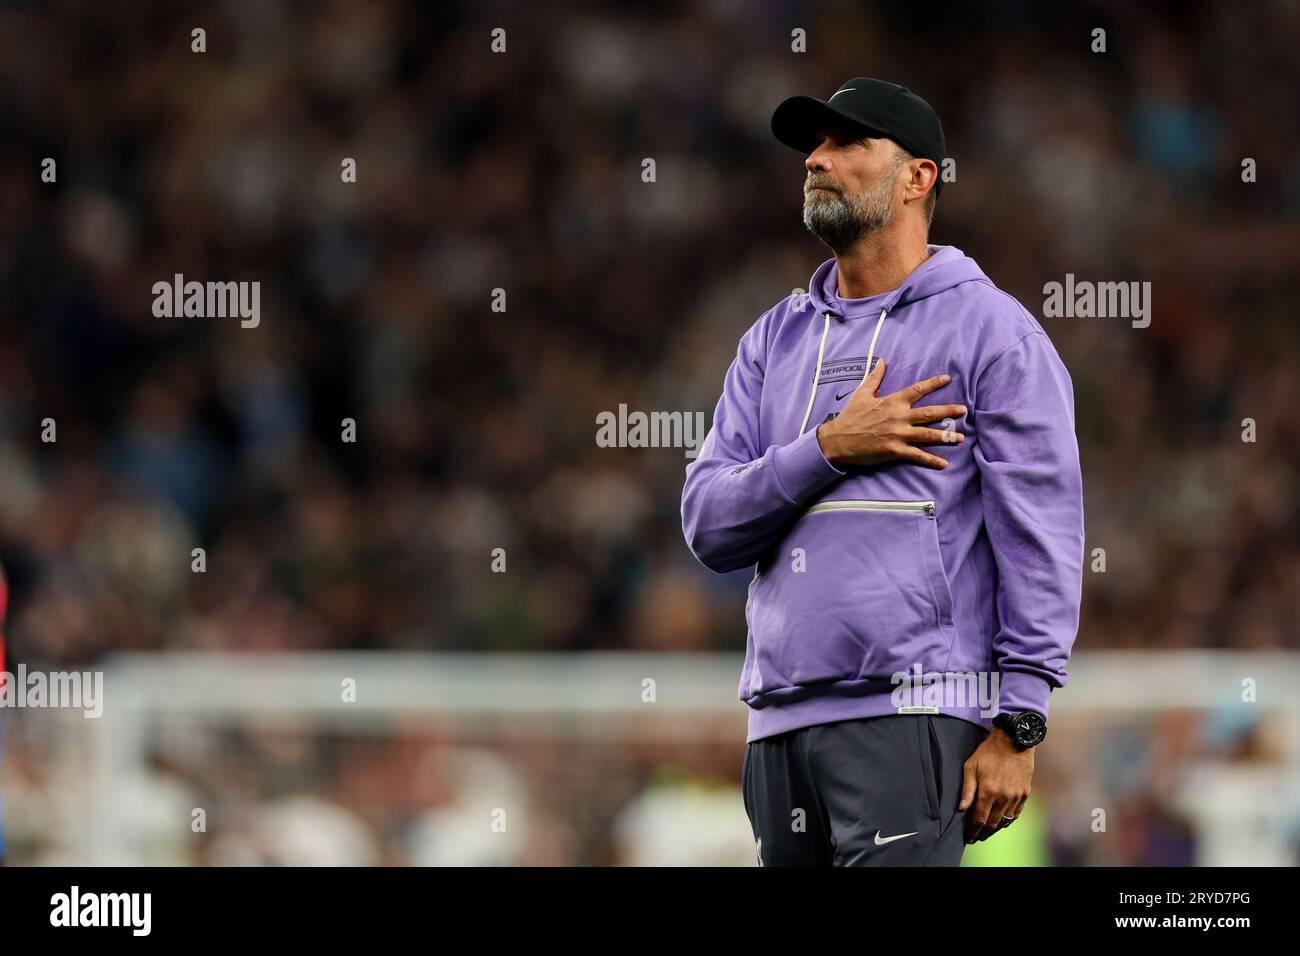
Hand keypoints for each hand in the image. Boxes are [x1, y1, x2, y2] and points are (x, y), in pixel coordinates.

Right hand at [815, 358, 965, 468]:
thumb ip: (875, 377)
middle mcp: (899, 416)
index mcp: (892, 402)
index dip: (933, 383)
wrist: (838, 440)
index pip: (917, 390)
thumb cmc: (850, 416)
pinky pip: (916, 455)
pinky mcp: (894, 450)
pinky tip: (944, 463)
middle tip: (963, 411)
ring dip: (946, 436)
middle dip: (948, 411)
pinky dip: (931, 460)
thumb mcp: (862, 393)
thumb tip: (881, 360)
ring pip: (927, 434)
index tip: (947, 379)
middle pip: (929, 413)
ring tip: (961, 438)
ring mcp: (898, 434)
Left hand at [959, 728, 1034, 842]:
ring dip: (995, 828)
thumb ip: (966, 790)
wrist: (1013, 741)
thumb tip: (961, 808)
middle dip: (983, 832)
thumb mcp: (971, 767)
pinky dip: (1008, 820)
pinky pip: (1016, 813)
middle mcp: (1004, 797)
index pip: (979, 819)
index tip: (968, 838)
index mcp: (988, 791)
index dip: (973, 831)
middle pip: (993, 823)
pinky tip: (1002, 821)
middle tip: (976, 837)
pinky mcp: (1025, 794)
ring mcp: (1016, 796)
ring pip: (1005, 820)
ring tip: (987, 831)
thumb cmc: (988, 752)